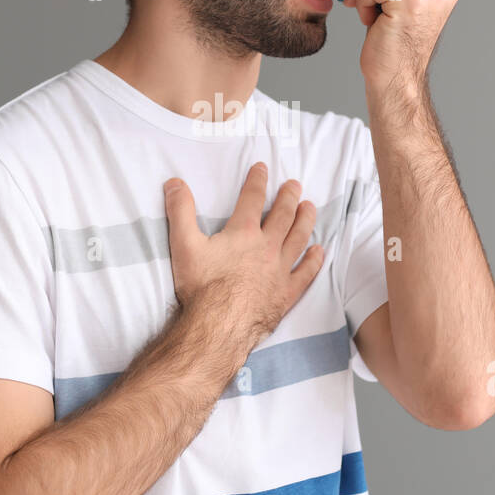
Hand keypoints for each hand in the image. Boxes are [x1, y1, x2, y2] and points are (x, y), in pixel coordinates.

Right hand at [163, 162, 323, 340]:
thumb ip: (180, 211)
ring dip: (305, 220)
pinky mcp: (286, 293)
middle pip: (282, 215)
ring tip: (310, 207)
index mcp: (243, 232)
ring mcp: (280, 270)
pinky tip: (319, 251)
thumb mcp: (183, 244)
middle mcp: (267, 247)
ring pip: (298, 238)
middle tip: (294, 184)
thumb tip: (174, 182)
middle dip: (288, 197)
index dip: (257, 181)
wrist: (219, 326)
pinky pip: (305, 273)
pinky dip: (313, 261)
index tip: (262, 168)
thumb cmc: (201, 286)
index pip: (252, 199)